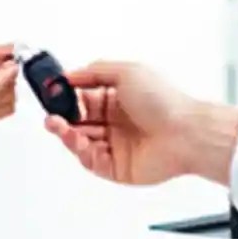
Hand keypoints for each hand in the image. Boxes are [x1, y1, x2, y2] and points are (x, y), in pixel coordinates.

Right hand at [43, 61, 201, 185]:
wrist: (186, 133)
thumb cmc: (164, 101)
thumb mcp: (127, 71)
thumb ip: (94, 72)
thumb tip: (70, 75)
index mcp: (117, 98)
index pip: (83, 98)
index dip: (66, 97)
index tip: (51, 94)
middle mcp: (115, 122)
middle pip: (78, 122)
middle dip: (61, 118)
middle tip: (51, 115)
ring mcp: (115, 145)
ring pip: (80, 141)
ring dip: (66, 134)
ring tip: (58, 126)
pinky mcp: (117, 167)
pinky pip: (90, 161)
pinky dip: (80, 151)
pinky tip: (77, 140)